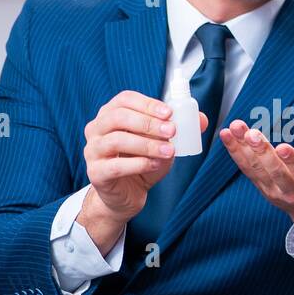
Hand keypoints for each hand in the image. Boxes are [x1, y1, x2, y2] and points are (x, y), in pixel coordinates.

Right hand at [79, 91, 207, 248]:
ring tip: (169, 151)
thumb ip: (178, 129)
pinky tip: (155, 165)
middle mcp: (96, 129)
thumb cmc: (141, 163)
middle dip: (148, 123)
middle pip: (119, 117)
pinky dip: (139, 164)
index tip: (169, 113)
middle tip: (172, 132)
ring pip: (116, 140)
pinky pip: (116, 166)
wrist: (126, 195)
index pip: (125, 99)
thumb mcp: (161, 143)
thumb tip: (201, 119)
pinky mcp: (96, 172)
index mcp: (110, 114)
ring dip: (147, 144)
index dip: (147, 104)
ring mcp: (92, 150)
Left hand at [220, 120, 293, 241]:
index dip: (292, 162)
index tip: (283, 147)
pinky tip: (227, 134)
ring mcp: (273, 189)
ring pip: (256, 168)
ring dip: (243, 148)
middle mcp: (291, 190)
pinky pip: (246, 167)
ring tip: (235, 127)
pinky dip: (235, 150)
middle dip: (262, 152)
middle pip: (274, 172)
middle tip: (252, 133)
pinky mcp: (260, 184)